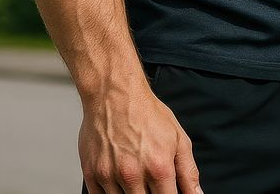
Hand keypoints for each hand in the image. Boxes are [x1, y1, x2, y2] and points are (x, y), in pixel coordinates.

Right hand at [79, 77, 200, 193]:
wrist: (115, 94)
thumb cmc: (148, 114)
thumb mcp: (178, 139)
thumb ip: (188, 171)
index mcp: (158, 168)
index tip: (169, 193)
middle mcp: (133, 175)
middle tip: (152, 185)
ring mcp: (109, 176)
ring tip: (137, 181)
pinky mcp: (91, 174)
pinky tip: (120, 184)